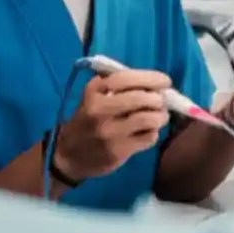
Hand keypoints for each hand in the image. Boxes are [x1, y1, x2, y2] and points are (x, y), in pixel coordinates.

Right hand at [53, 70, 171, 181]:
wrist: (69, 154)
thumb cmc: (87, 119)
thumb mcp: (92, 96)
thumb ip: (116, 86)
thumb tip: (151, 81)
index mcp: (94, 92)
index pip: (126, 79)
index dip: (150, 78)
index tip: (165, 81)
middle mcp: (100, 110)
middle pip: (141, 98)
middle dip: (158, 98)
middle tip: (161, 101)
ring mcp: (110, 133)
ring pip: (148, 119)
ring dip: (160, 116)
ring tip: (159, 116)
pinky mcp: (118, 152)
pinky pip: (148, 138)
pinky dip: (153, 133)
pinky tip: (148, 132)